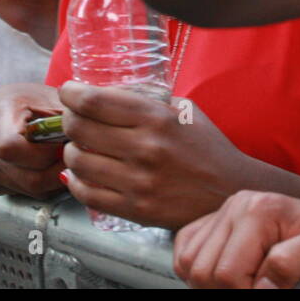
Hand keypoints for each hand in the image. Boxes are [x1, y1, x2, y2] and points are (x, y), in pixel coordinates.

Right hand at [0, 81, 65, 196]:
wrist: (0, 106)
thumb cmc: (29, 100)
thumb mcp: (50, 97)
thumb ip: (68, 117)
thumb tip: (89, 140)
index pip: (13, 148)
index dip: (46, 153)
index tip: (64, 143)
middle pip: (27, 178)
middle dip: (57, 170)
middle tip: (74, 156)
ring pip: (28, 190)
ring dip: (52, 179)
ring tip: (61, 158)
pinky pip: (20, 193)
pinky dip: (39, 185)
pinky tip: (44, 166)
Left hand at [58, 81, 250, 229]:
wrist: (231, 192)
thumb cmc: (207, 148)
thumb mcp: (183, 111)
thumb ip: (145, 101)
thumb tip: (103, 92)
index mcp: (157, 118)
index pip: (93, 101)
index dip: (71, 93)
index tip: (69, 90)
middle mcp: (145, 149)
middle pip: (78, 128)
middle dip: (68, 119)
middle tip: (73, 118)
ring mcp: (138, 183)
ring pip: (77, 161)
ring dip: (72, 151)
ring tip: (82, 147)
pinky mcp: (135, 210)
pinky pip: (86, 194)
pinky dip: (77, 181)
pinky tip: (86, 173)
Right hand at [174, 190, 299, 288]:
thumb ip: (293, 262)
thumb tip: (259, 285)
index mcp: (260, 209)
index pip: (228, 273)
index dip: (245, 296)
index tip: (275, 294)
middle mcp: (237, 205)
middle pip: (203, 271)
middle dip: (227, 292)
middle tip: (259, 292)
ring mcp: (224, 212)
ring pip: (188, 264)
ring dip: (211, 285)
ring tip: (245, 286)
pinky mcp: (216, 222)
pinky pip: (184, 252)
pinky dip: (196, 271)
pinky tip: (226, 277)